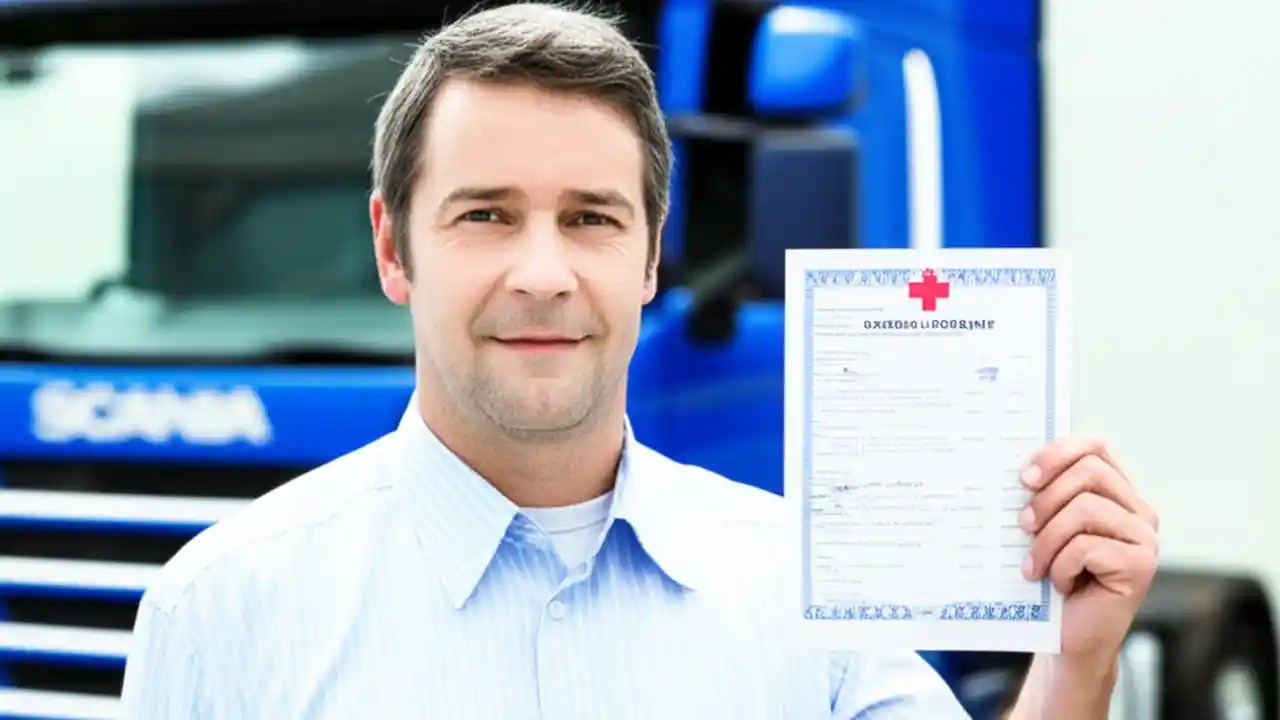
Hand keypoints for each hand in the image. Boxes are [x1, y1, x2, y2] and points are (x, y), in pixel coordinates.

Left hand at [1018, 435, 1159, 660]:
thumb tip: (1019, 469)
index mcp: (1116, 492)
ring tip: (1035, 565)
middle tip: (1023, 526)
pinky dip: (1061, 565)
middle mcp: (1138, 510)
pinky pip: (1086, 546)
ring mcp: (1144, 538)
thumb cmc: (1054, 578)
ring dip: (1048, 539)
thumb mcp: (1045, 529)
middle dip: (1046, 498)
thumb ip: (1044, 496)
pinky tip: (1060, 584)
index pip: (1094, 447)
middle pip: (1088, 472)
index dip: (1057, 454)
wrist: (1069, 636)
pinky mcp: (1140, 565)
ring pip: (1085, 509)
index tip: (1024, 478)